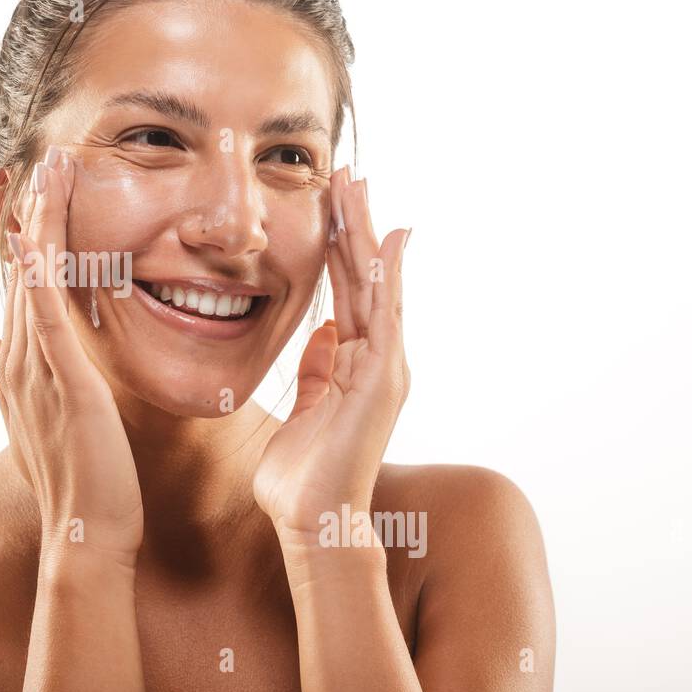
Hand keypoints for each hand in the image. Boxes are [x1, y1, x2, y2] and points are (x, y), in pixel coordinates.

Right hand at [0, 146, 144, 564]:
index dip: (24, 234)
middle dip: (28, 213)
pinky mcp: (65, 382)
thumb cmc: (70, 479)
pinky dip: (47, 269)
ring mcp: (38, 369)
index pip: (20, 286)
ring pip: (34, 281)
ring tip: (50, 168)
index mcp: (17, 365)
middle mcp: (19, 360)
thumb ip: (2, 371)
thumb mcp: (32, 416)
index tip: (30, 188)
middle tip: (38, 155)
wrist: (83, 534)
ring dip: (40, 223)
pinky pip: (51, 313)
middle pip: (22, 271)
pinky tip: (45, 232)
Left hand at [252, 167, 410, 543]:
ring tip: (358, 185)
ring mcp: (383, 367)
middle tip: (346, 171)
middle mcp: (375, 357)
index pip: (343, 288)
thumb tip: (321, 333)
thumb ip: (316, 369)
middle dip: (353, 222)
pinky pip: (385, 317)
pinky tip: (388, 240)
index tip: (328, 199)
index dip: (335, 242)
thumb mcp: (304, 406)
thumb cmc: (303, 474)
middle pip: (363, 276)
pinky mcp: (383, 380)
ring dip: (366, 233)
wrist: (313, 521)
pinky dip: (387, 278)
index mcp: (352, 360)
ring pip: (376, 284)